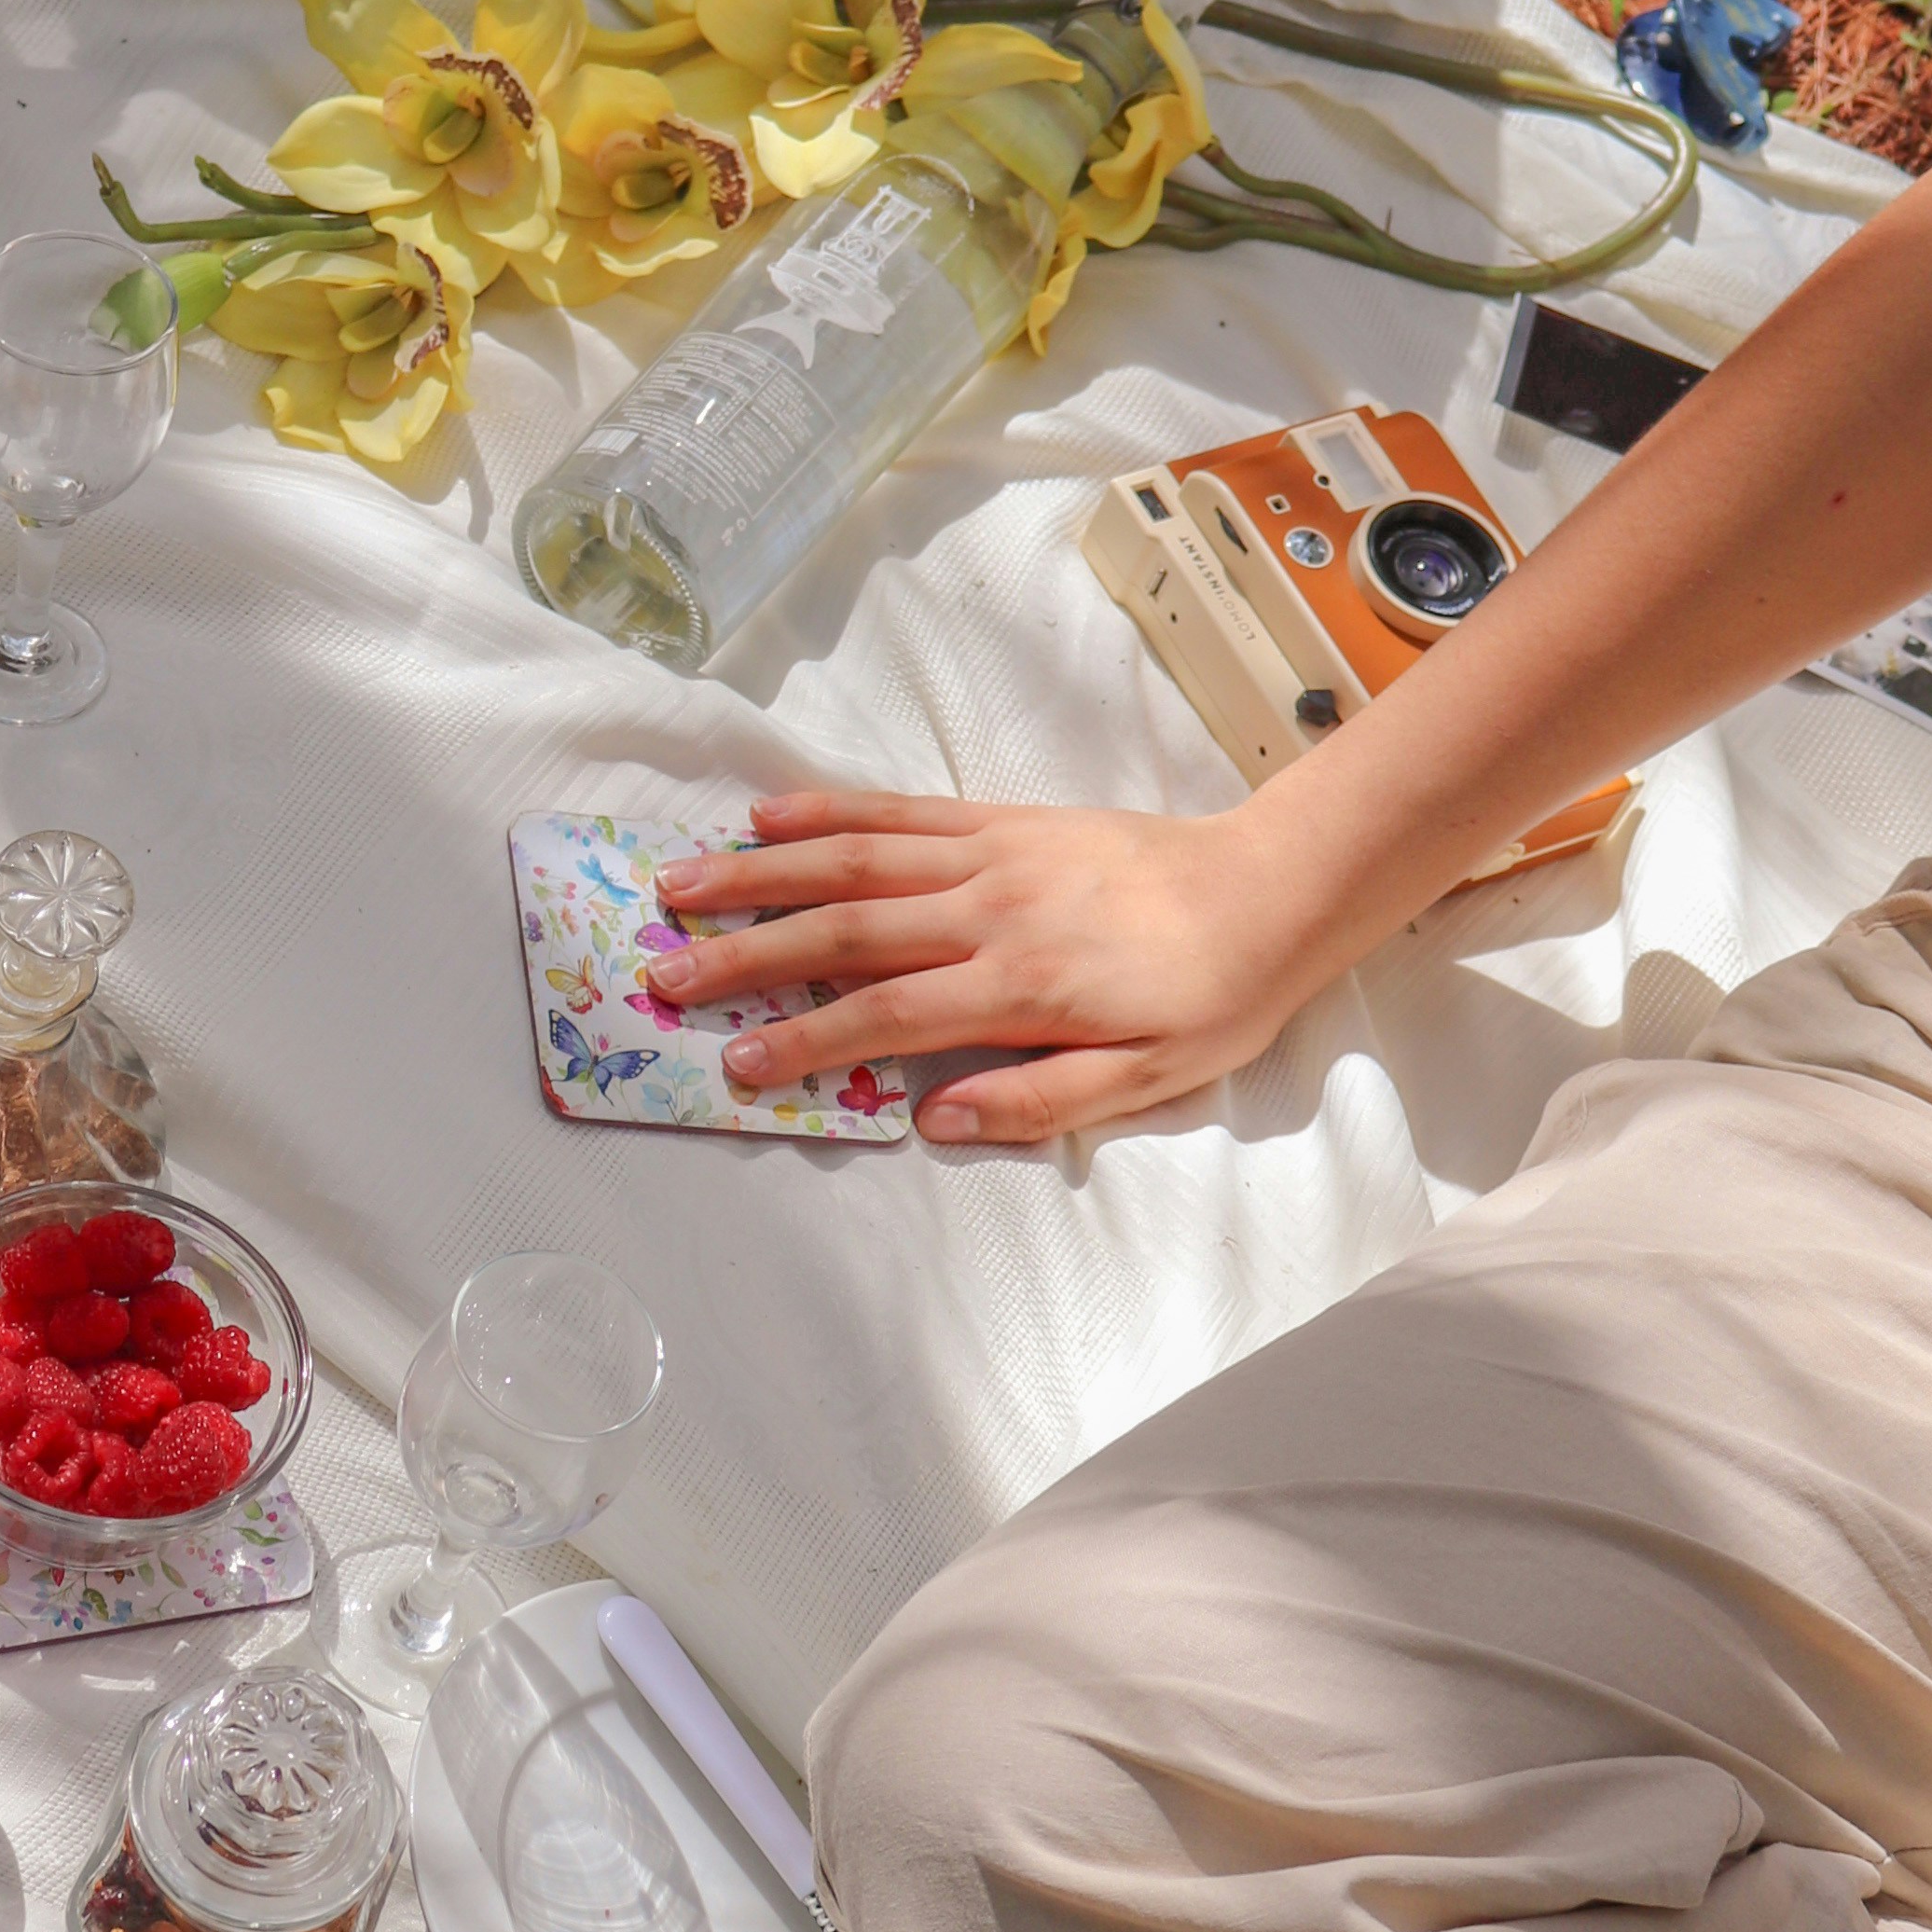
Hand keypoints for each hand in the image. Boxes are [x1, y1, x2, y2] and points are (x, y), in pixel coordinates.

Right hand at [651, 790, 1336, 1145]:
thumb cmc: (1209, 996)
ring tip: (679, 884)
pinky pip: (900, 812)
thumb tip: (937, 1120)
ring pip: (854, 861)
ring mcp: (989, 856)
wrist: (1268, 888)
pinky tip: (767, 815)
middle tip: (663, 974)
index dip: (805, 1044)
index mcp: (1020, 986)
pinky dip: (828, 811)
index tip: (735, 1065)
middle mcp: (989, 912)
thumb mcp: (1147, 1079)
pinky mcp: (999, 821)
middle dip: (745, 954)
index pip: (887, 1016)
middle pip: (845, 932)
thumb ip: (1040, 1103)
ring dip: (759, 874)